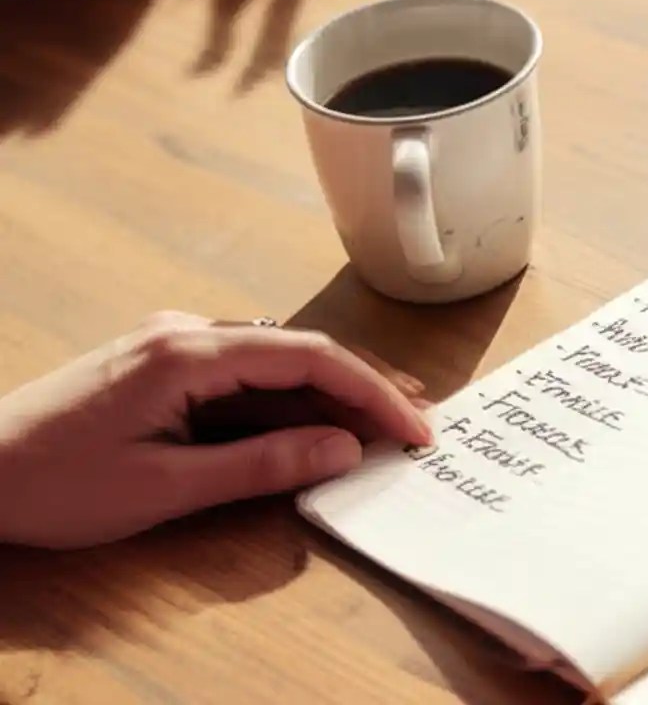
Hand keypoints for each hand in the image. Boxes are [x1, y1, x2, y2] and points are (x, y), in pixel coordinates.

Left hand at [0, 311, 433, 548]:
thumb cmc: (54, 484)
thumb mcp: (165, 487)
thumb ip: (261, 465)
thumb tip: (343, 450)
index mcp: (187, 352)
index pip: (309, 359)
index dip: (372, 392)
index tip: (416, 429)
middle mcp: (186, 332)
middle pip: (301, 351)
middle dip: (365, 387)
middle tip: (420, 423)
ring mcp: (174, 344)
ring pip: (277, 361)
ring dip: (332, 392)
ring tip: (386, 423)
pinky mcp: (164, 363)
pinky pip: (247, 374)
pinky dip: (291, 398)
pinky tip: (318, 421)